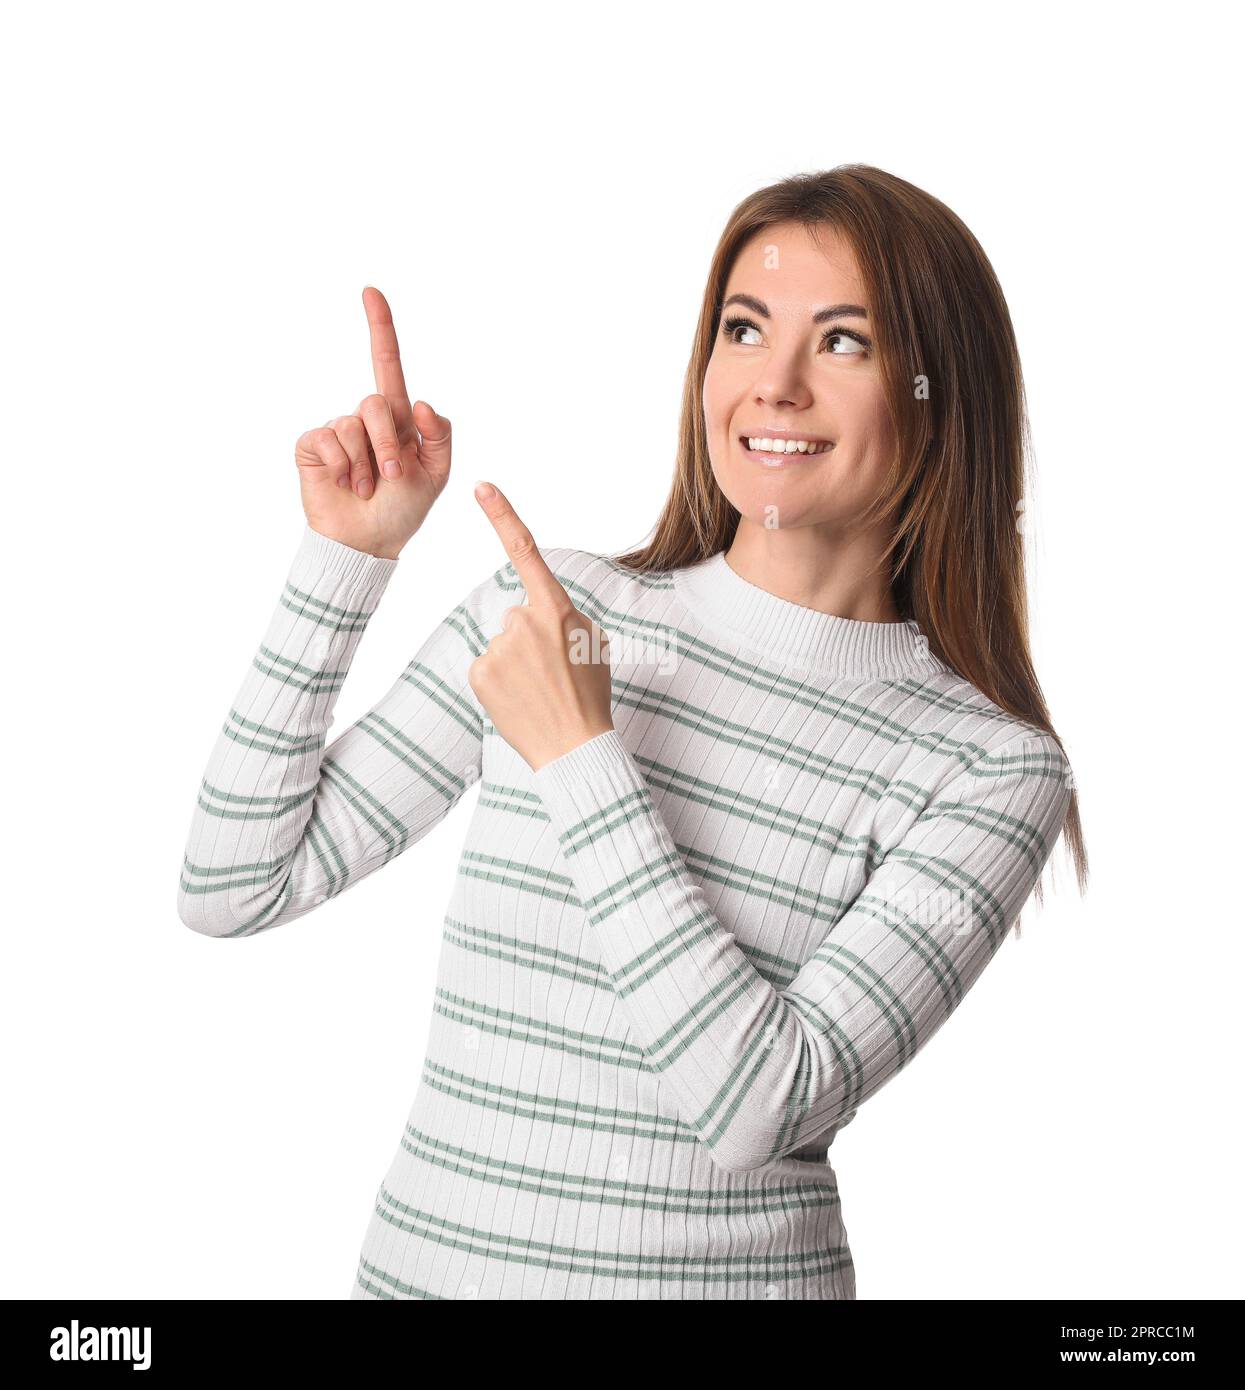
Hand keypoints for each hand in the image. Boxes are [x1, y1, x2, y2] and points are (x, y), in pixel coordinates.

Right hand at [293, 286, 451, 559]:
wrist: (369, 542)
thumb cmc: (403, 508)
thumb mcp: (436, 473)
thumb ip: (440, 436)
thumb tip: (421, 402)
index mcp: (398, 419)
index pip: (388, 364)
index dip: (381, 327)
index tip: (371, 292)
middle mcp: (365, 418)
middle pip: (377, 402)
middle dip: (388, 444)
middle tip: (392, 478)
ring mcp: (338, 430)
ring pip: (353, 423)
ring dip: (367, 464)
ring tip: (368, 488)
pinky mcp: (314, 445)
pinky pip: (328, 438)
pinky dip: (344, 466)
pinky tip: (346, 484)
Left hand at [468, 482, 614, 770]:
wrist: (575, 747)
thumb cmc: (590, 695)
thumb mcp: (593, 643)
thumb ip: (562, 616)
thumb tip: (534, 613)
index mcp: (557, 609)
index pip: (525, 552)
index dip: (502, 517)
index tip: (481, 487)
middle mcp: (524, 621)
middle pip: (517, 616)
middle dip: (530, 639)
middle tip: (552, 674)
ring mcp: (500, 647)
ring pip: (502, 644)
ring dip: (516, 663)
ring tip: (538, 691)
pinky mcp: (480, 672)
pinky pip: (486, 666)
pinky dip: (499, 682)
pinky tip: (518, 700)